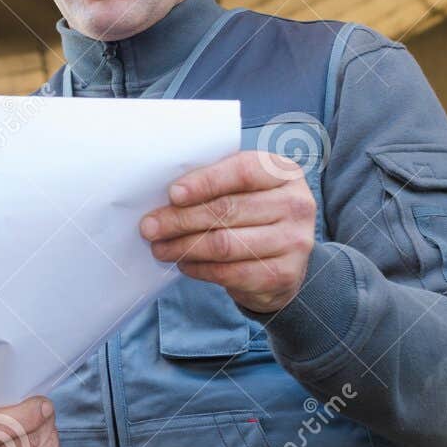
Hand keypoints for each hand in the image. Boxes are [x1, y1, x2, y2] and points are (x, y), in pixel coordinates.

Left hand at [139, 150, 316, 313]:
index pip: (242, 171)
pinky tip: (184, 264)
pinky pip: (231, 272)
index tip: (173, 194)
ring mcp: (294, 242)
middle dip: (180, 219)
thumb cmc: (253, 213)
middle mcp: (296, 204)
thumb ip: (216, 183)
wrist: (285, 260)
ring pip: (225, 244)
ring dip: (184, 247)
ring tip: (159, 247)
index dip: (205, 182)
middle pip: (227, 210)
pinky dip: (200, 269)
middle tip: (149, 226)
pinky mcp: (284, 275)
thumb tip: (166, 195)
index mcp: (284, 172)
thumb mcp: (245, 188)